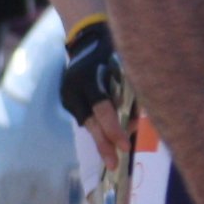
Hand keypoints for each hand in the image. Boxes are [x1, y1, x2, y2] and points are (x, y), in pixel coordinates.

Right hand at [59, 18, 126, 167]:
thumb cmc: (112, 51)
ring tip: (115, 153)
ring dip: (102, 137)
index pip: (102, 109)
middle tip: (114, 164)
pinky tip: (109, 135)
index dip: (114, 129)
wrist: (86, 38)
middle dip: (104, 144)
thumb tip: (136, 120)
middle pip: (90, 122)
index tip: (125, 146)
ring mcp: (67, 95)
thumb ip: (128, 92)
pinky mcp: (68, 100)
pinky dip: (98, 126)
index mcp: (87, 79)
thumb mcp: (123, 67)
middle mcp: (73, 89)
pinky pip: (85, 117)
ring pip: (86, 123)